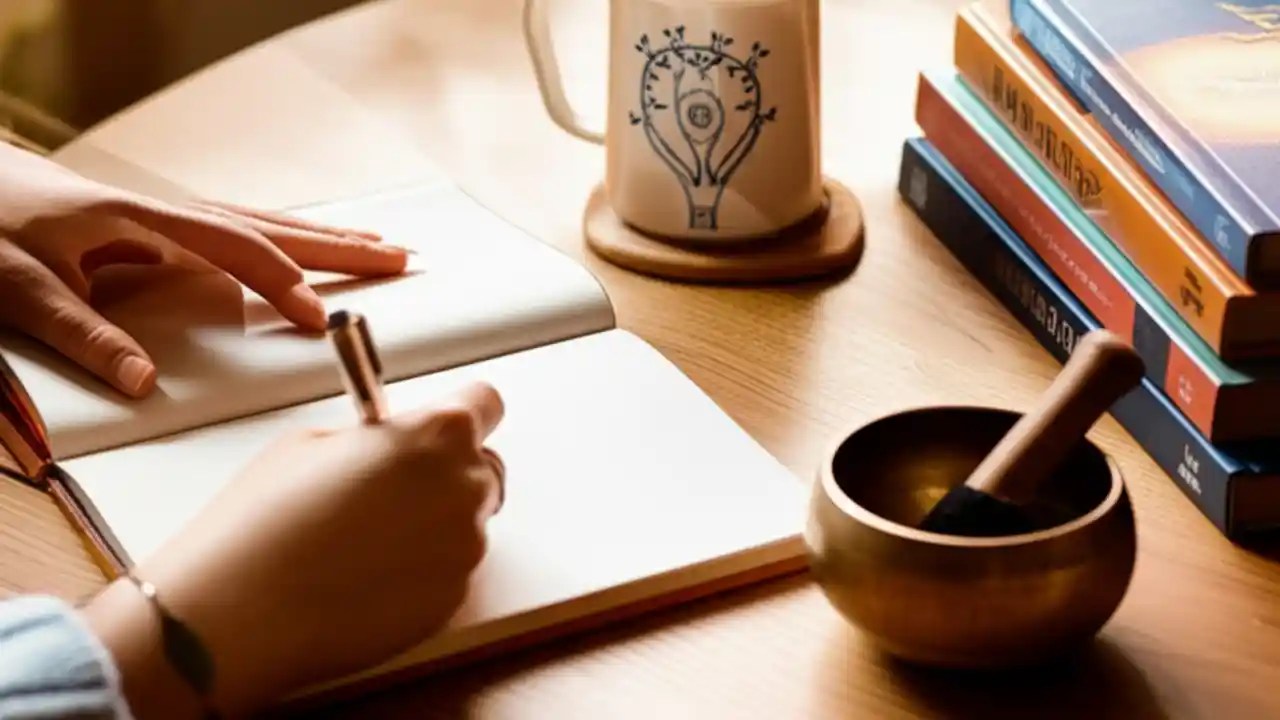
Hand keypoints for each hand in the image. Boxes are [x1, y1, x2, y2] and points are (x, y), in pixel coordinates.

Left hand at [0, 141, 408, 397]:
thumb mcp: (22, 287)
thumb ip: (83, 335)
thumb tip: (146, 381)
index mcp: (143, 220)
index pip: (234, 249)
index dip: (280, 282)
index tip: (316, 319)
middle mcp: (170, 213)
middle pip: (273, 226)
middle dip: (339, 245)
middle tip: (399, 258)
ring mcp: (173, 217)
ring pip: (268, 223)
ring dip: (328, 236)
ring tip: (380, 247)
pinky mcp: (168, 228)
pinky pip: (248, 230)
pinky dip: (293, 237)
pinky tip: (315, 244)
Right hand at [80, 381, 505, 717]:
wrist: (244, 610)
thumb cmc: (266, 522)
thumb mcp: (312, 442)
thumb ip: (376, 438)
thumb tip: (388, 449)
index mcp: (435, 433)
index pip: (485, 404)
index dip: (460, 414)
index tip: (439, 428)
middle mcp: (464, 487)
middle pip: (481, 467)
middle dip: (446, 474)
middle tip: (390, 491)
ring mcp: (464, 548)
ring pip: (466, 524)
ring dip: (433, 526)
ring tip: (365, 542)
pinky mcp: (453, 599)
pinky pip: (450, 573)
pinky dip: (422, 573)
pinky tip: (367, 578)